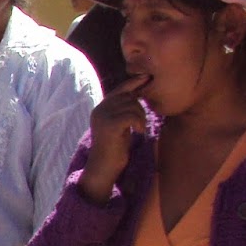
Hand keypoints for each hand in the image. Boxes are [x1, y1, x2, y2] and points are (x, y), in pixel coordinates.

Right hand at [78, 74, 148, 203]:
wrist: (104, 167)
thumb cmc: (115, 147)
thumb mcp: (119, 124)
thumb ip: (123, 109)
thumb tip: (138, 91)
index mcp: (100, 109)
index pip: (119, 89)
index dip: (133, 83)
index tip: (147, 78)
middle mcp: (99, 110)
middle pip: (128, 97)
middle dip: (139, 107)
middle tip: (140, 123)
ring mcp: (103, 117)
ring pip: (132, 105)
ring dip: (141, 116)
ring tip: (138, 129)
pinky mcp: (110, 126)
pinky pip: (132, 115)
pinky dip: (140, 123)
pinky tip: (139, 132)